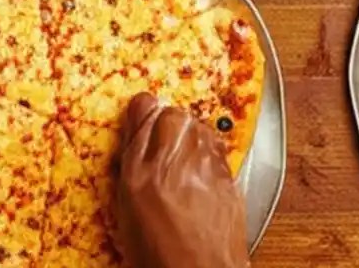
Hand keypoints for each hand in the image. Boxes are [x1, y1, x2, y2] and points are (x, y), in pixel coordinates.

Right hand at [115, 94, 248, 267]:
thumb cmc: (159, 251)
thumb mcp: (128, 205)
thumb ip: (130, 162)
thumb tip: (134, 130)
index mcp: (143, 165)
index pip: (144, 107)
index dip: (142, 115)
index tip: (140, 124)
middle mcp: (178, 157)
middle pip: (174, 115)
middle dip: (166, 129)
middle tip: (159, 154)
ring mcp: (208, 164)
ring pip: (198, 130)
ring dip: (189, 142)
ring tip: (180, 170)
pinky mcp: (230, 176)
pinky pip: (215, 153)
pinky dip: (206, 161)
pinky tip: (198, 183)